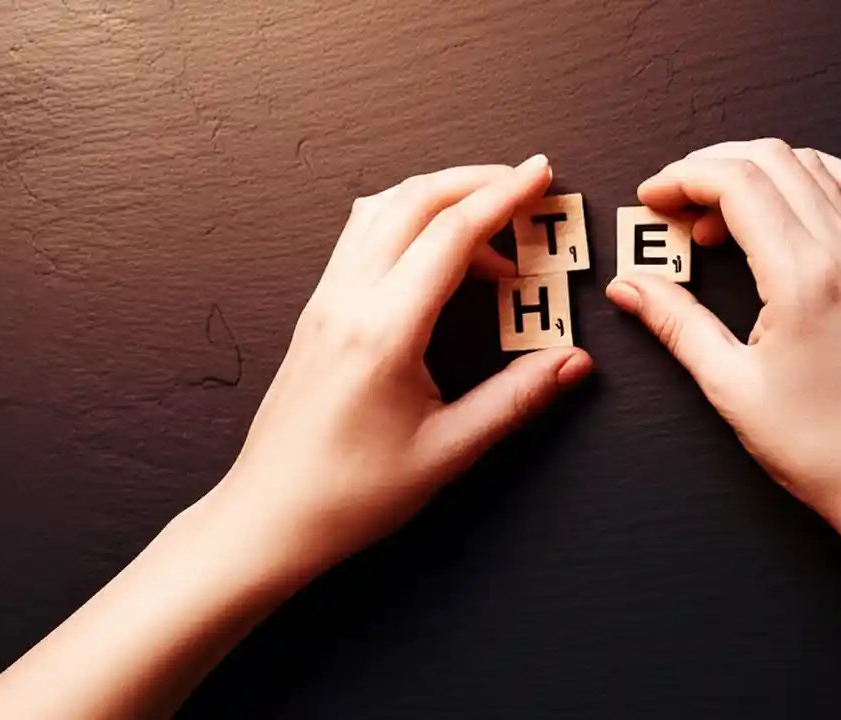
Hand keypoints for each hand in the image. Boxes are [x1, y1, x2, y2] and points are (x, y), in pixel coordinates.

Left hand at [216, 155, 592, 579]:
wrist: (270, 517)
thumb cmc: (349, 493)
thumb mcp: (448, 450)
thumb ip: (516, 399)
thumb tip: (571, 363)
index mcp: (383, 330)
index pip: (451, 233)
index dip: (504, 196)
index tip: (540, 175)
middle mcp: (347, 301)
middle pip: (414, 200)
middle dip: (476, 181)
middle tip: (525, 187)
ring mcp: (325, 301)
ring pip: (381, 210)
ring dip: (438, 196)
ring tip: (488, 221)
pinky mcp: (317, 312)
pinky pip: (361, 236)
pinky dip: (407, 221)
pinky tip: (436, 253)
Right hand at [606, 139, 840, 541]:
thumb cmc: (819, 446)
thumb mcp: (730, 385)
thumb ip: (676, 324)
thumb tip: (630, 287)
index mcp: (803, 277)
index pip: (737, 182)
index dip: (682, 177)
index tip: (650, 198)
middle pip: (770, 160)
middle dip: (708, 167)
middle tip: (670, 204)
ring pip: (808, 166)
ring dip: (753, 171)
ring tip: (715, 218)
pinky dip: (808, 178)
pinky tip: (781, 204)